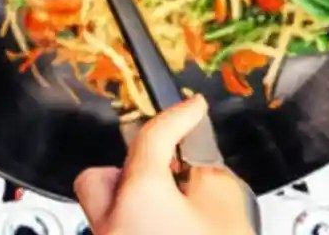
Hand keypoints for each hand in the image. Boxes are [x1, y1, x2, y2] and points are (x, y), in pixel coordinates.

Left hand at [75, 97, 252, 234]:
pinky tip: (170, 227)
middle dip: (131, 167)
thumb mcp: (228, 210)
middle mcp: (109, 224)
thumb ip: (210, 174)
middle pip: (100, 177)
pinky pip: (121, 231)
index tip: (193, 106)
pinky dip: (142, 225)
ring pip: (108, 209)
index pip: (153, 136)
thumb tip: (197, 165)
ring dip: (137, 201)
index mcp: (136, 197)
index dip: (179, 115)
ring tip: (176, 207)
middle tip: (168, 169)